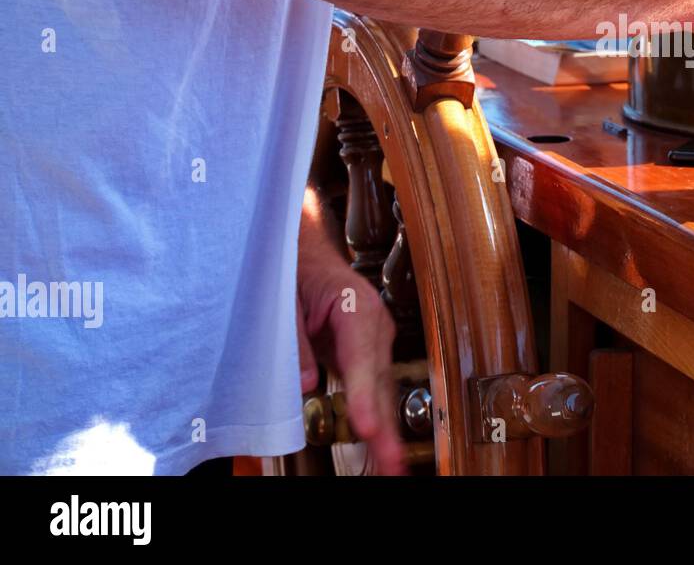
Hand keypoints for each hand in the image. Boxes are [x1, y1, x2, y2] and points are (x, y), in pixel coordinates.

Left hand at [297, 189, 405, 474]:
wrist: (302, 248)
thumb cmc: (294, 268)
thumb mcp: (283, 300)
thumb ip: (294, 343)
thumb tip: (305, 383)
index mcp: (354, 306)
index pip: (363, 357)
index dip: (365, 395)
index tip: (367, 425)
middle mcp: (373, 324)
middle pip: (380, 379)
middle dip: (385, 423)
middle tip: (389, 461)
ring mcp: (375, 338)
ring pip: (382, 388)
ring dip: (386, 427)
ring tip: (390, 464)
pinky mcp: (368, 351)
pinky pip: (374, 386)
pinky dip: (378, 415)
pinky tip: (381, 443)